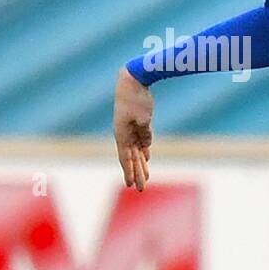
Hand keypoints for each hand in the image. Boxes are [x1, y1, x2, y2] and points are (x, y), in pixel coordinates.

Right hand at [114, 67, 153, 190]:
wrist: (132, 80)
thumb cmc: (136, 99)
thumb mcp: (142, 117)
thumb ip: (144, 134)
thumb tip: (145, 147)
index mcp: (121, 134)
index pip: (125, 158)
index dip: (129, 172)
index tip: (131, 185)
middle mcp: (124, 134)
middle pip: (131, 158)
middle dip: (136, 174)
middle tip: (141, 189)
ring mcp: (131, 129)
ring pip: (137, 152)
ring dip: (141, 165)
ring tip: (145, 178)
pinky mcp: (139, 124)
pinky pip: (141, 141)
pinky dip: (144, 151)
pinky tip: (146, 159)